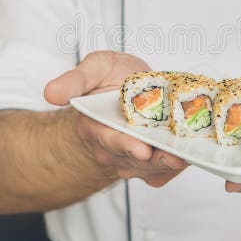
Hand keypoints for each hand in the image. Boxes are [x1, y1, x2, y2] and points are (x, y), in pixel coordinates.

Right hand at [44, 51, 188, 187]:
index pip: (108, 139)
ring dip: (171, 164)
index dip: (125, 145)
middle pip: (135, 159)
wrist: (127, 92)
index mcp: (95, 127)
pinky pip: (166, 172)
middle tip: (173, 156)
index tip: (140, 148)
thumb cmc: (110, 81)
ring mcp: (135, 159)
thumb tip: (50, 93)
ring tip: (188, 156)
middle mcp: (114, 149)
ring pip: (153, 168)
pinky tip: (190, 156)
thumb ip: (75, 80)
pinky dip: (180, 166)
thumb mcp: (95, 69)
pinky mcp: (154, 164)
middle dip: (154, 159)